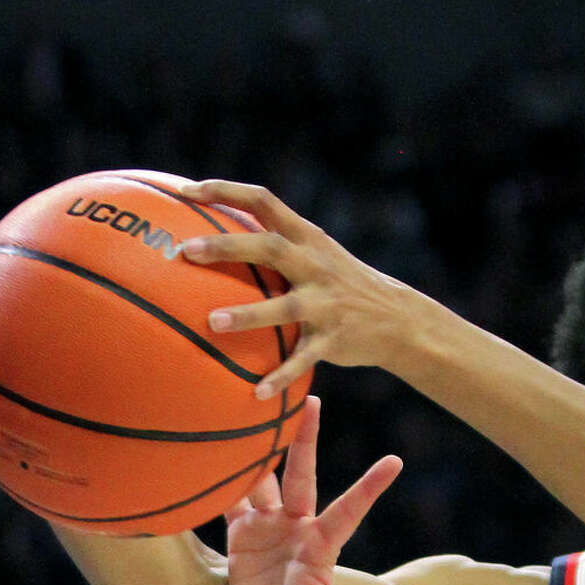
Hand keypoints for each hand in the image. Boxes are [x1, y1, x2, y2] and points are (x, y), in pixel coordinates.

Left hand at [176, 180, 423, 400]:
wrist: (399, 319)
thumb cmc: (341, 285)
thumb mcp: (317, 254)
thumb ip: (277, 244)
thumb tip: (217, 237)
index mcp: (307, 238)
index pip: (264, 201)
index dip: (225, 191)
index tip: (187, 190)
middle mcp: (316, 264)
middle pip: (270, 247)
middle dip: (227, 247)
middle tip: (186, 251)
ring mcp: (326, 302)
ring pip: (285, 307)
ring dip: (248, 315)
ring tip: (212, 323)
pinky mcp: (334, 338)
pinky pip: (303, 360)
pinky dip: (281, 376)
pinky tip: (257, 393)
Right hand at [222, 399, 402, 584]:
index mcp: (321, 546)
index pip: (348, 510)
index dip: (369, 487)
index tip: (395, 461)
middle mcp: (297, 529)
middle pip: (302, 476)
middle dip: (304, 439)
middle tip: (312, 398)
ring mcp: (268, 530)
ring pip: (263, 480)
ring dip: (258, 448)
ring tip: (254, 407)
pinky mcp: (240, 537)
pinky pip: (230, 501)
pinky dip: (220, 479)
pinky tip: (211, 449)